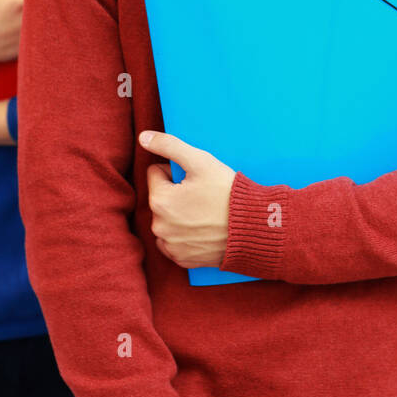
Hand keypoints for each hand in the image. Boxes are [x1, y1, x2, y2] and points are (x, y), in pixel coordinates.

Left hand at [140, 130, 234, 268]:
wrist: (253, 229)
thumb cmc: (227, 193)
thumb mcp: (200, 161)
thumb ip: (169, 145)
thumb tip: (143, 137)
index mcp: (159, 200)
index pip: (156, 173)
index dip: (177, 172)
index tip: (196, 180)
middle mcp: (159, 226)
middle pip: (161, 198)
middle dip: (177, 194)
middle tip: (203, 196)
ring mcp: (170, 245)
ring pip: (167, 219)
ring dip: (179, 215)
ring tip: (205, 213)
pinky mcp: (182, 260)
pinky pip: (175, 241)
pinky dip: (185, 235)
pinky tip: (203, 230)